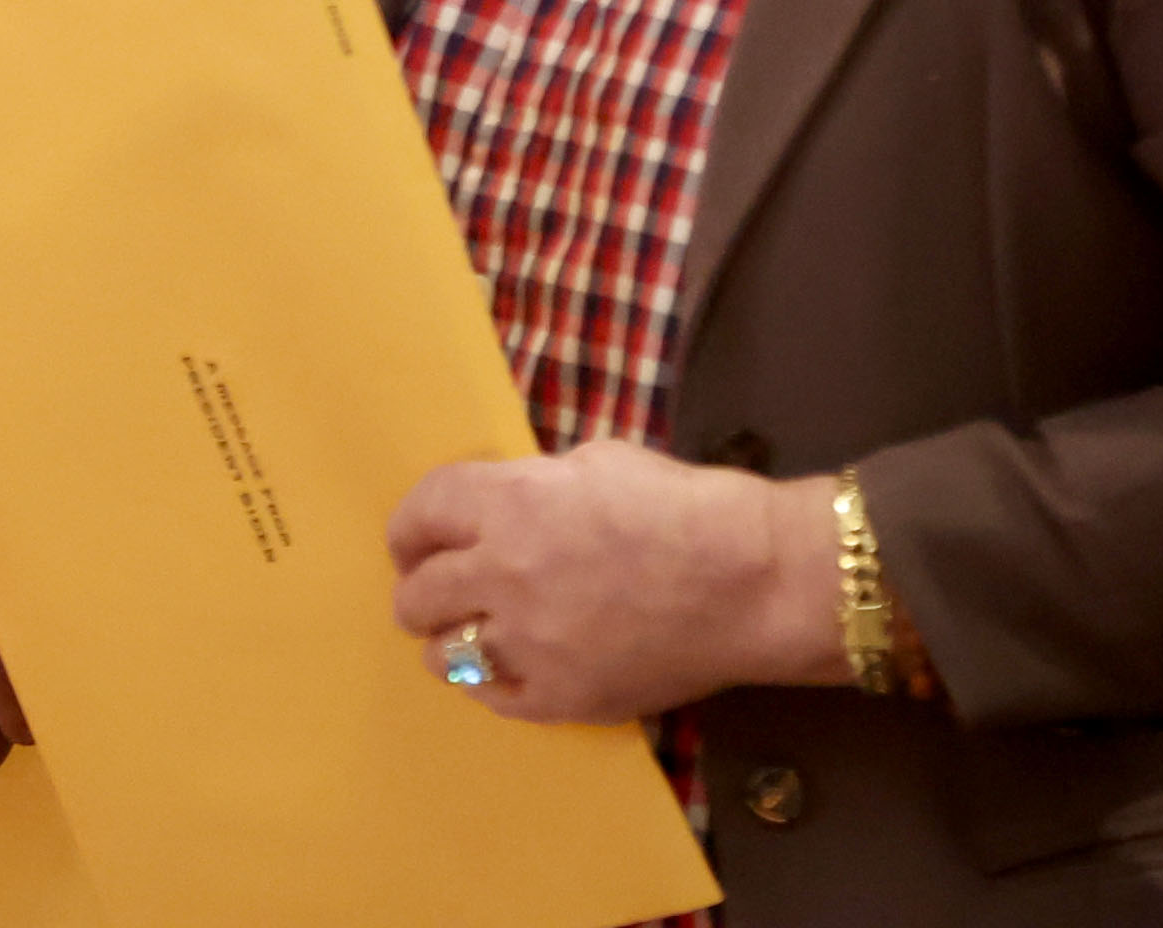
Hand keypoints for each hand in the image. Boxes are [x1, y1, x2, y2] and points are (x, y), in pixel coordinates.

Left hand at [384, 444, 841, 718]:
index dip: (410, 530)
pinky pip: (493, 699)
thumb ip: (533, 487)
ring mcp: (530, 645)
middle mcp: (504, 575)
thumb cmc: (684, 506)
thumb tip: (503, 510)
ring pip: (442, 656)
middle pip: (417, 593)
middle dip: (421, 587)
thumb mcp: (595, 462)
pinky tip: (511, 667)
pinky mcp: (562, 699)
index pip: (420, 516)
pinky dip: (494, 683)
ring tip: (473, 633)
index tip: (413, 542)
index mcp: (510, 504)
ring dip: (450, 640)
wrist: (752, 581)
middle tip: (437, 590)